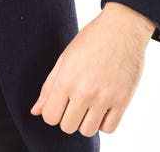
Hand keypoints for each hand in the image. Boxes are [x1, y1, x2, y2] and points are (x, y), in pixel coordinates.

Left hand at [30, 2, 154, 136]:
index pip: (50, 117)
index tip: (59, 102)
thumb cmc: (91, 40)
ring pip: (87, 131)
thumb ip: (49, 87)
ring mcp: (105, 97)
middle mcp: (84, 91)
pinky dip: (104, 122)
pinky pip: (109, 128)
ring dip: (86, 121)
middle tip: (74, 101)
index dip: (52, 112)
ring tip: (89, 104)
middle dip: (68, 117)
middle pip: (68, 127)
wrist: (122, 28)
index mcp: (66, 79)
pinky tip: (102, 106)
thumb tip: (35, 111)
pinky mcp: (123, 101)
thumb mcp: (65, 58)